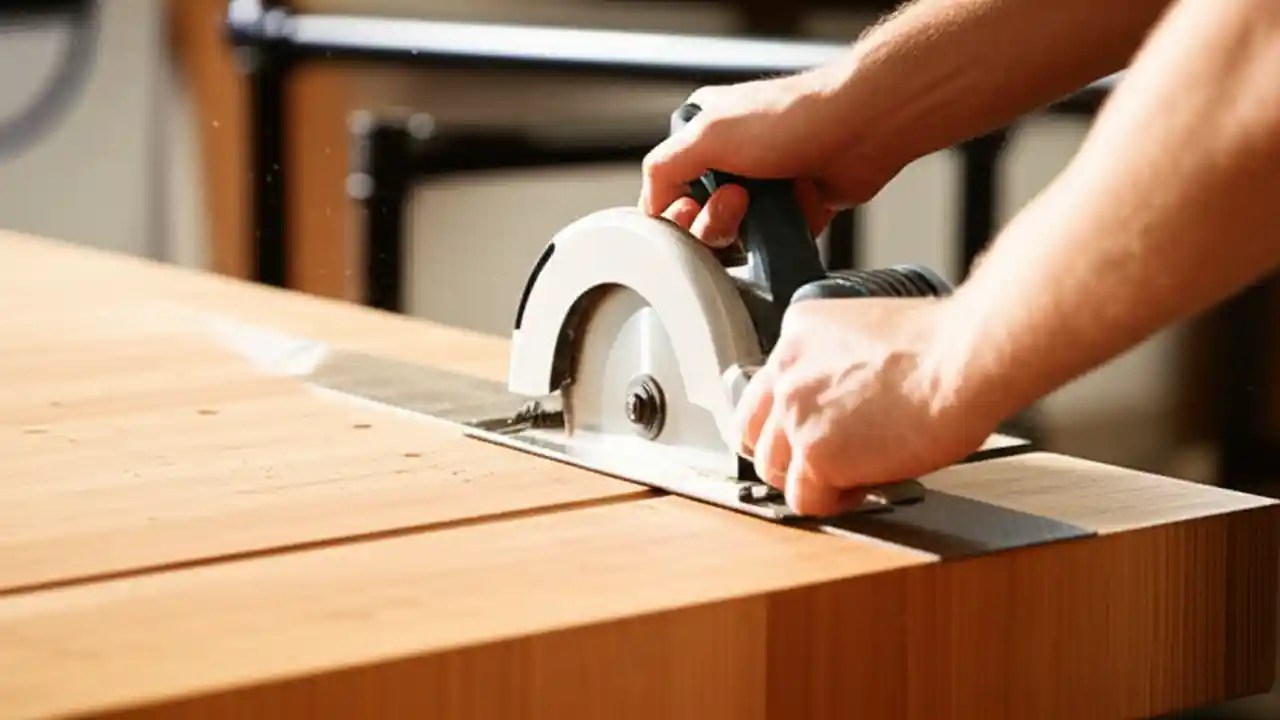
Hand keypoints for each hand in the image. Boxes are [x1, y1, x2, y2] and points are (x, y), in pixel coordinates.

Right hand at [640, 67, 902, 246]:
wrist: (861, 127)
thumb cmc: (795, 116)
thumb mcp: (708, 133)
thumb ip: (663, 169)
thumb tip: (651, 206)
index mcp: (703, 133)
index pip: (665, 188)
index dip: (673, 209)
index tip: (688, 209)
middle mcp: (731, 161)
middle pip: (696, 220)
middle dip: (710, 220)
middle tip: (735, 200)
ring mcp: (762, 189)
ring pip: (730, 238)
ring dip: (739, 230)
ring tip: (760, 205)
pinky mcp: (792, 213)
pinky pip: (767, 245)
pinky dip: (769, 244)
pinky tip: (780, 226)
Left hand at [735, 296, 1001, 515]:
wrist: (964, 358)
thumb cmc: (944, 346)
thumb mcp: (869, 334)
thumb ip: (838, 365)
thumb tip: (843, 403)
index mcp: (799, 331)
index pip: (765, 390)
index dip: (787, 421)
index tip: (810, 434)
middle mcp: (787, 369)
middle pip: (755, 431)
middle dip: (787, 454)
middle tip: (824, 464)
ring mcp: (796, 412)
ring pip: (774, 469)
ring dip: (808, 480)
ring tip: (851, 476)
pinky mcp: (816, 453)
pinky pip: (804, 499)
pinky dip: (831, 503)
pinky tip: (861, 488)